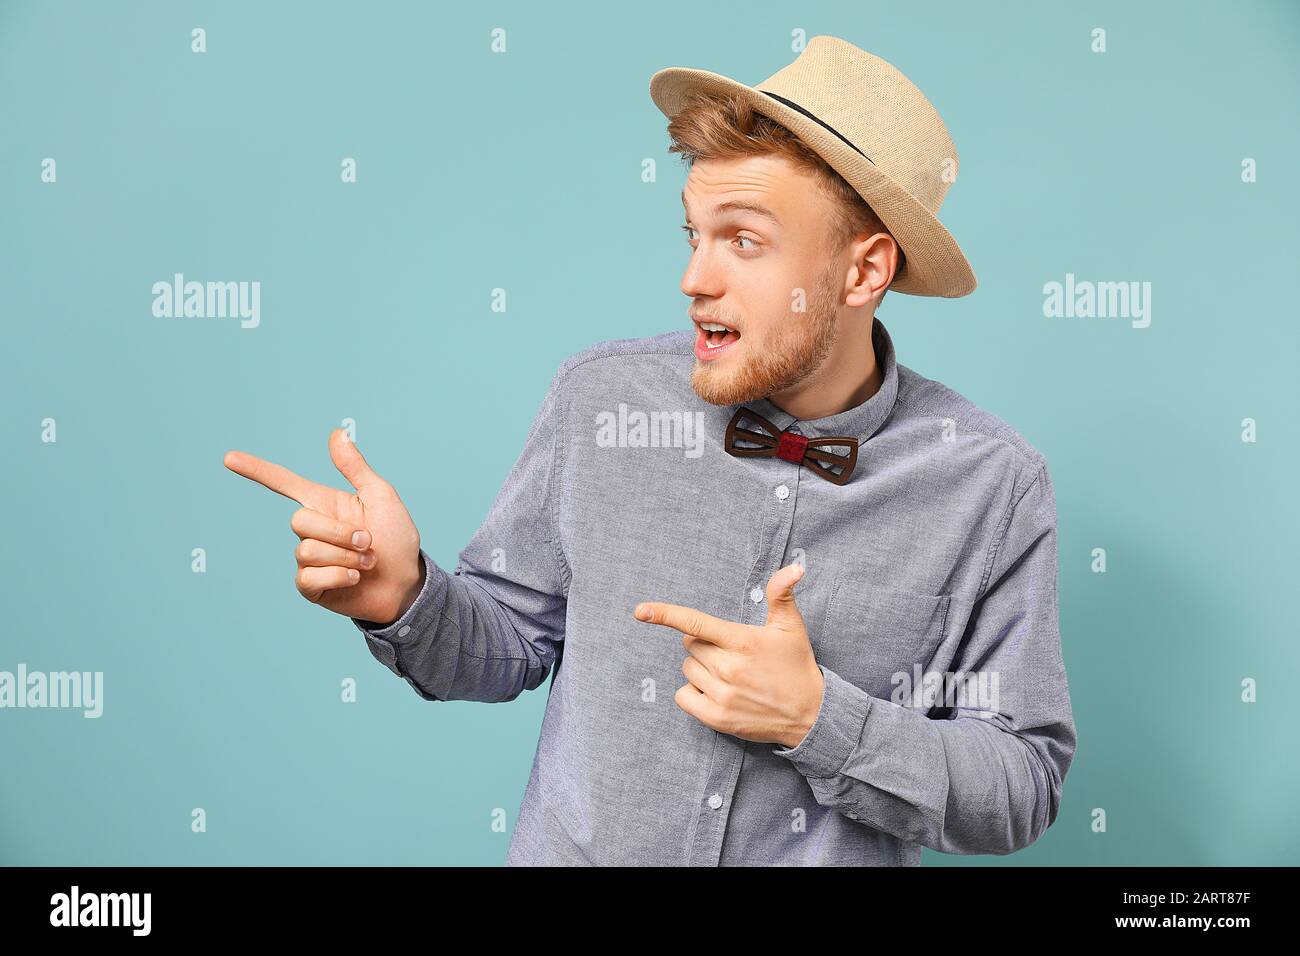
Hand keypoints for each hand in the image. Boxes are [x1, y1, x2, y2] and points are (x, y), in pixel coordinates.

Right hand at [224, 429, 423, 625]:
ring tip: (366, 562)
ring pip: (306, 550)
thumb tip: (337, 432)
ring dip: (345, 557)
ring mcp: (309, 559)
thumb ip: (355, 467)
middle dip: (339, 532)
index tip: (228, 458)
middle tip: (367, 542)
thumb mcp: (381, 497)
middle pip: (299, 521)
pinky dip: (339, 577)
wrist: (406, 582)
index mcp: (325, 504)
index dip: (256, 470)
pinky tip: (354, 578)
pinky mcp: (311, 587)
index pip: (284, 483)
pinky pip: (309, 578)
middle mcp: (313, 530)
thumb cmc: (396, 537)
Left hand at [633, 563, 824, 748]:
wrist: (810, 714)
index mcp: (742, 641)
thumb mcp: (791, 626)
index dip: (665, 614)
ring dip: (701, 669)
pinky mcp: (717, 718)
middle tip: (732, 654)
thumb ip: (782, 593)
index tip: (640, 611)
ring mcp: (722, 695)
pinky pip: (683, 696)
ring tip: (731, 675)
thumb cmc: (796, 665)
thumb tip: (796, 566)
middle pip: (690, 645)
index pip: (695, 623)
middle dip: (705, 645)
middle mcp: (729, 668)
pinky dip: (693, 693)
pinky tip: (717, 692)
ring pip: (688, 669)